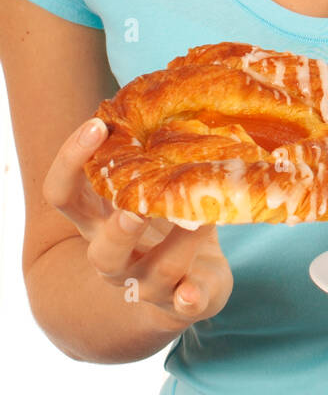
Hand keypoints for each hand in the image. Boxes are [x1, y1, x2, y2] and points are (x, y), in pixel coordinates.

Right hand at [42, 116, 233, 328]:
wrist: (189, 287)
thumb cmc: (167, 222)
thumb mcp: (153, 188)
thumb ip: (156, 152)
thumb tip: (176, 87)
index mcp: (99, 221)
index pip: (63, 193)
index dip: (70, 161)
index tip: (96, 125)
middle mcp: (115, 256)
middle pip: (100, 249)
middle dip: (118, 228)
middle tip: (134, 206)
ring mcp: (148, 284)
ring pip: (153, 272)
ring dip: (177, 246)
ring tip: (197, 220)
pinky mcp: (183, 302)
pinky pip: (182, 307)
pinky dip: (188, 301)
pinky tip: (192, 294)